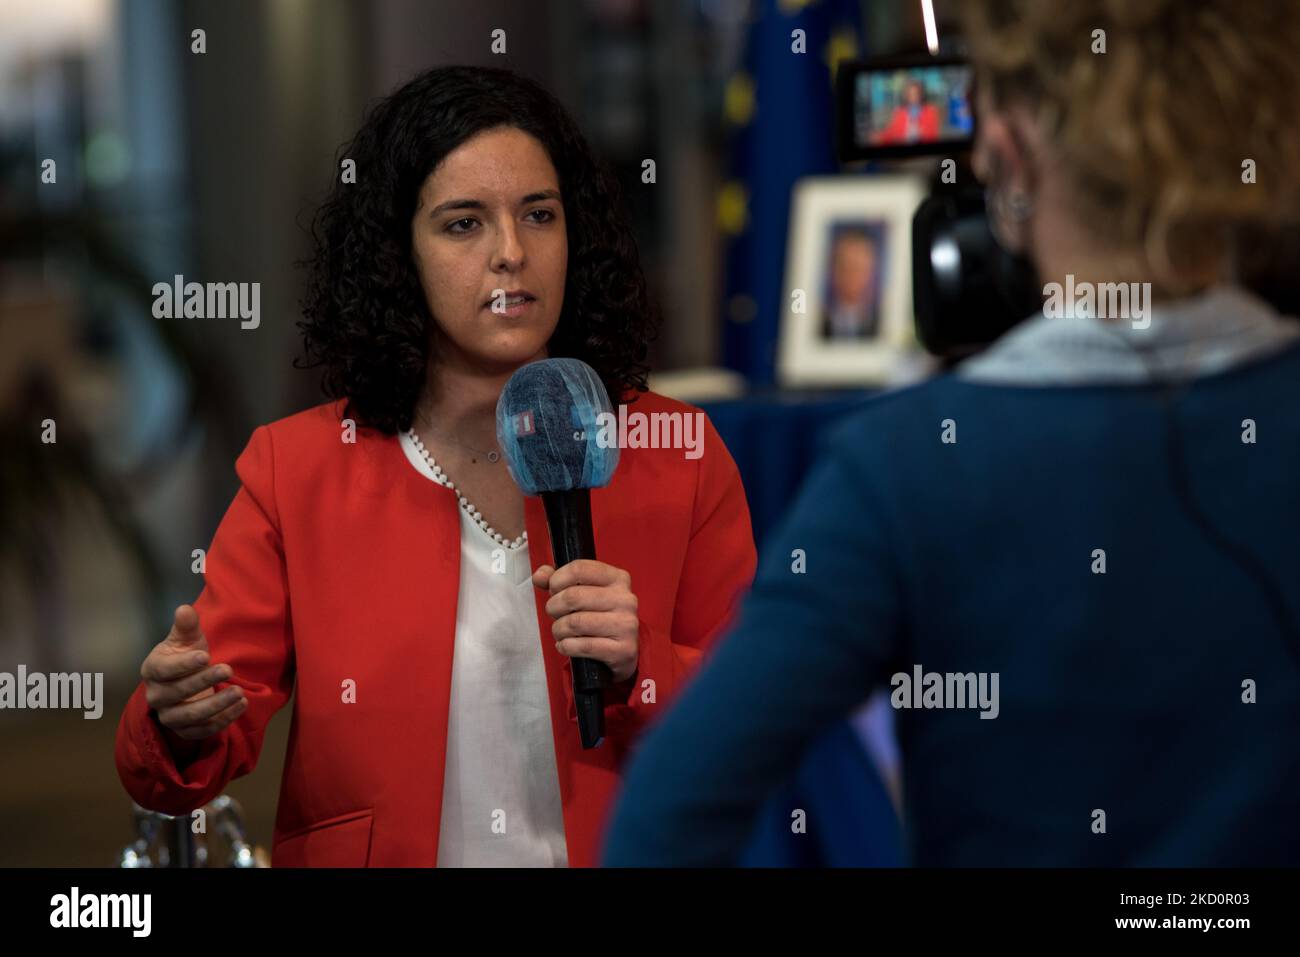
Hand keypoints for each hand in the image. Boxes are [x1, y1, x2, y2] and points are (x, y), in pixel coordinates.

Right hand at [141, 604, 245, 740]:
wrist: (187, 680)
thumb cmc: (186, 655)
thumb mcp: (187, 639)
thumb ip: (186, 626)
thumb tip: (184, 609)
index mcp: (152, 670)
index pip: (163, 669)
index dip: (183, 664)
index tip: (205, 655)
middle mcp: (156, 695)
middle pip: (176, 693)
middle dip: (203, 682)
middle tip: (228, 669)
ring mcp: (169, 715)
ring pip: (189, 716)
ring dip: (215, 706)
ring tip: (239, 693)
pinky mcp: (184, 730)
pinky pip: (201, 731)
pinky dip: (222, 721)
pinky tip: (241, 705)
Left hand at [532, 560, 638, 683]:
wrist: (622, 650)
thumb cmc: (599, 616)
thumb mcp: (582, 591)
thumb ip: (557, 580)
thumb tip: (539, 575)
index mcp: (617, 578)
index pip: (579, 569)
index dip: (557, 580)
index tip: (554, 590)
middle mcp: (625, 599)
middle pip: (572, 596)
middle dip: (554, 607)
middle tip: (555, 613)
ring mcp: (626, 625)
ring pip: (575, 623)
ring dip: (559, 629)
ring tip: (561, 631)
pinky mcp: (623, 649)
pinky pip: (582, 646)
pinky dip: (566, 646)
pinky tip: (567, 645)